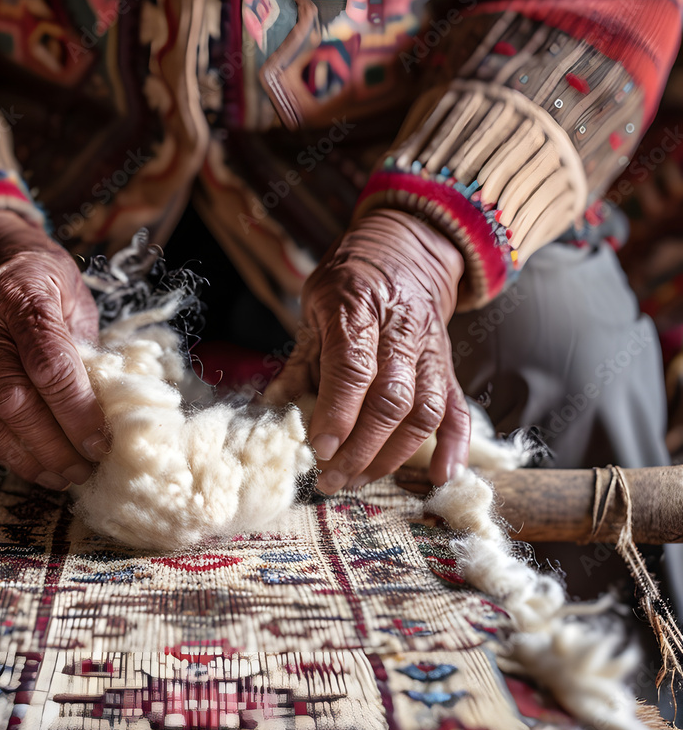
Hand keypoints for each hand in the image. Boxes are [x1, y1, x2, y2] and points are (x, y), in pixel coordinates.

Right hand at [0, 210, 107, 488]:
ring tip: (61, 476)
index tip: (100, 443)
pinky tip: (30, 463)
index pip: (48, 362)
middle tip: (85, 468)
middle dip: (53, 444)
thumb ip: (85, 342)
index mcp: (22, 295)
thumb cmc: (34, 274)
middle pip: (12, 399)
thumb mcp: (72, 290)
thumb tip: (105, 404)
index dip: (76, 410)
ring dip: (25, 458)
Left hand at [265, 209, 469, 491]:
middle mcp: (402, 330)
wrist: (407, 249)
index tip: (318, 448)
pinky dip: (454, 445)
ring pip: (424, 410)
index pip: (353, 367)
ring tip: (359, 480)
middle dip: (361, 447)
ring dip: (393, 455)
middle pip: (391, 398)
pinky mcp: (447, 366)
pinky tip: (441, 478)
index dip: (337, 412)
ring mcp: (431, 350)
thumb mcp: (314, 305)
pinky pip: (457, 408)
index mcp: (359, 307)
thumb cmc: (350, 281)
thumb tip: (272, 407)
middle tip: (331, 478)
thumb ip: (300, 359)